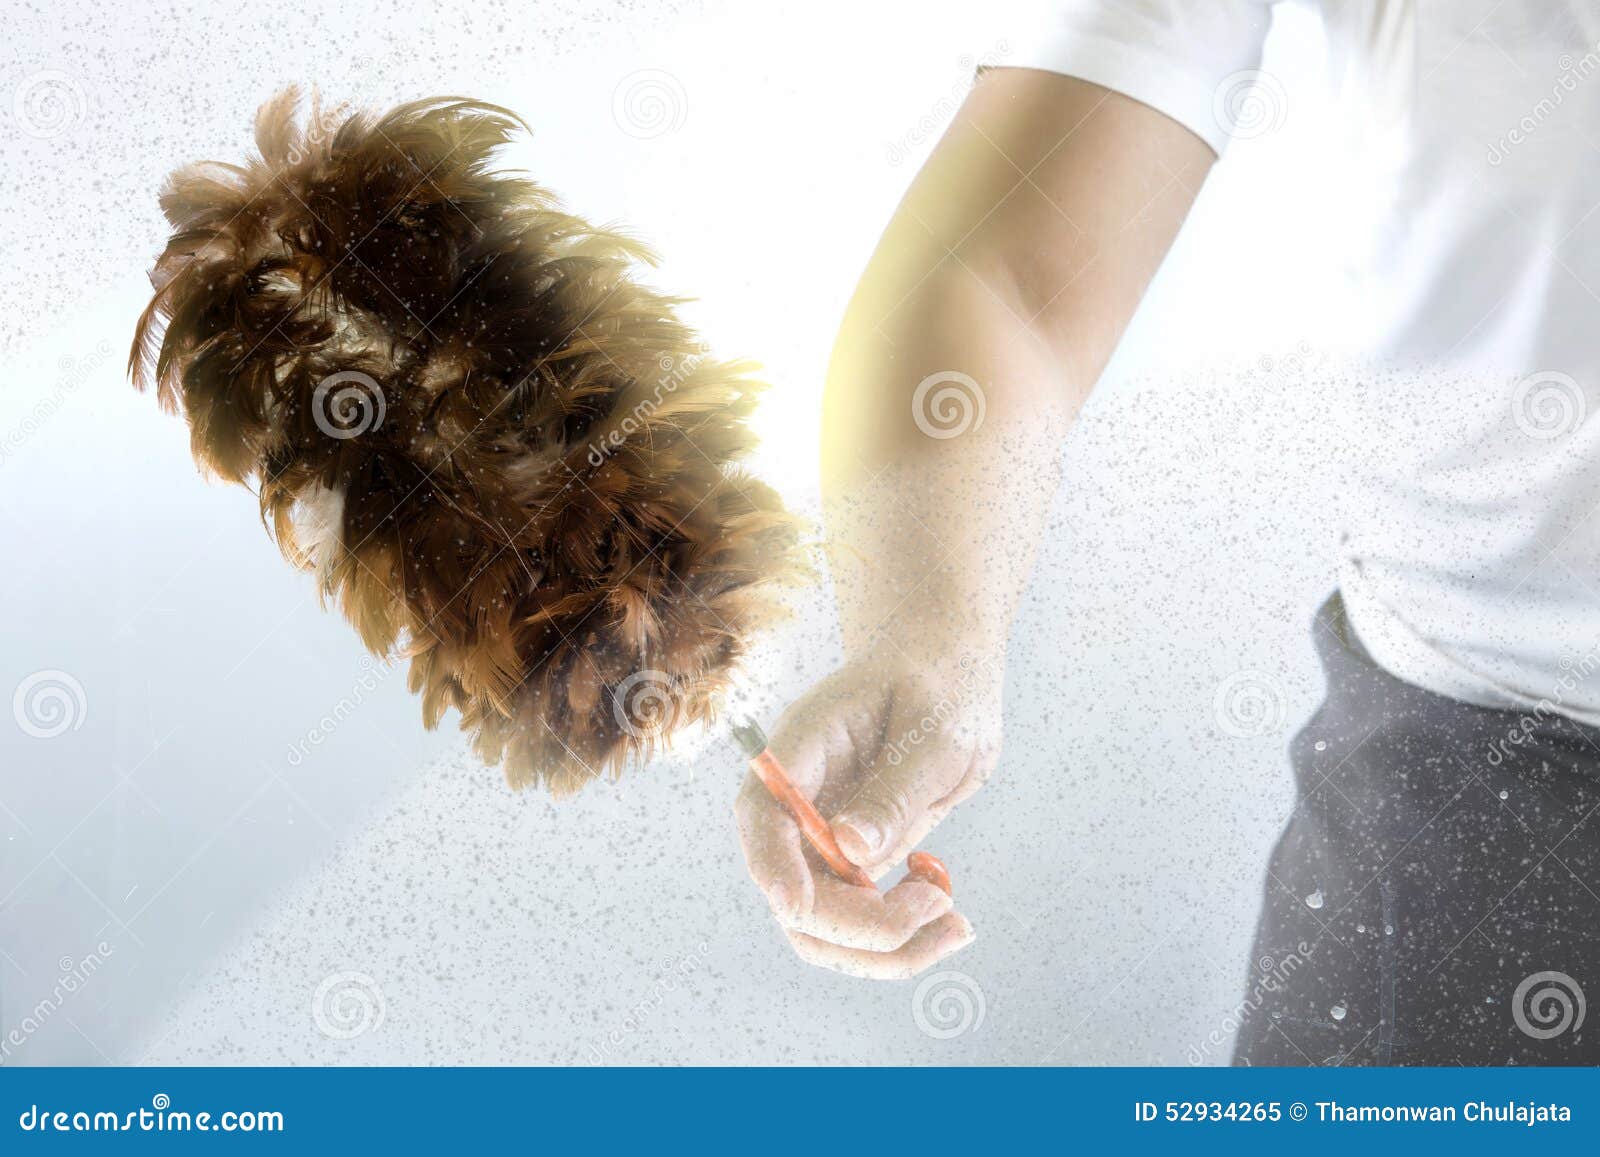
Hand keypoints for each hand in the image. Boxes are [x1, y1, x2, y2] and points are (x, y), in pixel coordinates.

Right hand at [734, 651, 1001, 977]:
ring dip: (883, 950)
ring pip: (819, 927)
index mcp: (803, 747)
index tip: (798, 904)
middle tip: (939, 907)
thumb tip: (852, 851)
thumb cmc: (941, 688)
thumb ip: (896, 788)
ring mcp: (818, 839)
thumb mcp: (937, 730)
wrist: (945, 678)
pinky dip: (900, 939)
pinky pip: (856, 924)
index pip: (763, 814)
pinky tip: (948, 912)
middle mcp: (798, 802)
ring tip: (956, 926)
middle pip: (789, 891)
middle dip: (858, 926)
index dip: (771, 864)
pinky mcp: (847, 865)